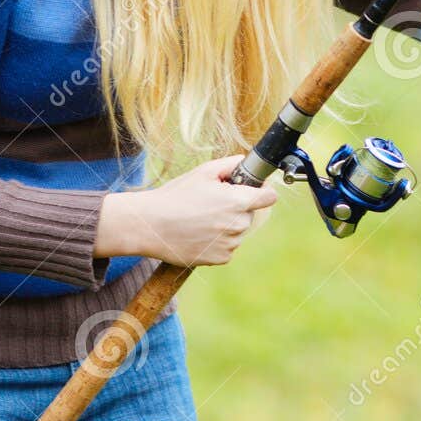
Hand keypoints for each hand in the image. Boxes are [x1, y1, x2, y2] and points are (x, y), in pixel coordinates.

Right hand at [95, 155, 278, 266]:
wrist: (150, 226)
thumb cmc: (175, 196)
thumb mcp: (203, 172)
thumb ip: (230, 164)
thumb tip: (245, 162)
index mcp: (239, 201)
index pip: (269, 197)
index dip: (262, 191)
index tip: (254, 190)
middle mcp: (239, 224)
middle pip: (249, 214)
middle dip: (235, 208)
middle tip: (210, 204)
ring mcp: (231, 244)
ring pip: (236, 232)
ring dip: (225, 226)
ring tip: (199, 220)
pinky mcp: (220, 258)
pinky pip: (226, 247)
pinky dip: (216, 242)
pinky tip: (197, 234)